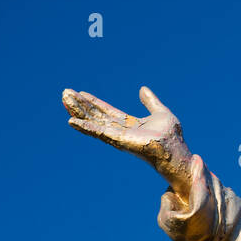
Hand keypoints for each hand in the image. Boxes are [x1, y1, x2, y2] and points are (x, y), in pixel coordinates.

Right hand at [62, 86, 194, 198]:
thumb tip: (143, 89)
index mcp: (130, 124)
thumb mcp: (161, 113)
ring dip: (79, 112)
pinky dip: (85, 127)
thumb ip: (151, 102)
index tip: (81, 93)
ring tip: (64, 101)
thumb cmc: (172, 138)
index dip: (95, 102)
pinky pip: (98, 132)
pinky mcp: (118, 140)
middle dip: (82, 106)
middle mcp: (121, 131)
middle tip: (65, 94)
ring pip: (94, 122)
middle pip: (97, 116)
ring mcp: (118, 136)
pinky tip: (71, 121)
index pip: (108, 112)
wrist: (176, 151)